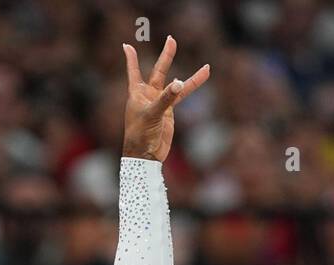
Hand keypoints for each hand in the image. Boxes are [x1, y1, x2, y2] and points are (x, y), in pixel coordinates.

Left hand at [121, 37, 208, 161]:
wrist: (145, 155)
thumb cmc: (140, 135)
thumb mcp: (152, 115)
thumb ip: (166, 98)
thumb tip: (180, 83)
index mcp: (137, 93)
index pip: (134, 71)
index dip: (131, 59)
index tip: (126, 46)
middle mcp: (148, 95)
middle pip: (158, 71)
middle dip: (166, 57)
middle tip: (171, 39)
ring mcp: (160, 102)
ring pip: (175, 84)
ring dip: (190, 77)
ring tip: (207, 67)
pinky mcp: (169, 111)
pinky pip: (182, 96)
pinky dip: (192, 88)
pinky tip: (203, 77)